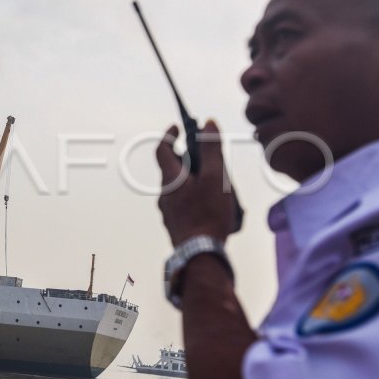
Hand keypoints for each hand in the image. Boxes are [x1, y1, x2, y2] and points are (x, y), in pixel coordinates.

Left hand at [154, 119, 242, 246]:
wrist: (200, 254)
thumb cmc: (207, 214)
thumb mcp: (214, 176)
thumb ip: (211, 149)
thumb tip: (208, 125)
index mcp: (170, 179)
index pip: (162, 149)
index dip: (169, 135)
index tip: (178, 128)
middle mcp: (165, 194)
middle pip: (173, 169)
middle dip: (188, 160)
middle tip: (206, 157)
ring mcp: (169, 211)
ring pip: (179, 188)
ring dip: (194, 181)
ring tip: (216, 184)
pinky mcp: (176, 225)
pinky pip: (184, 204)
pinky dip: (195, 198)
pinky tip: (213, 206)